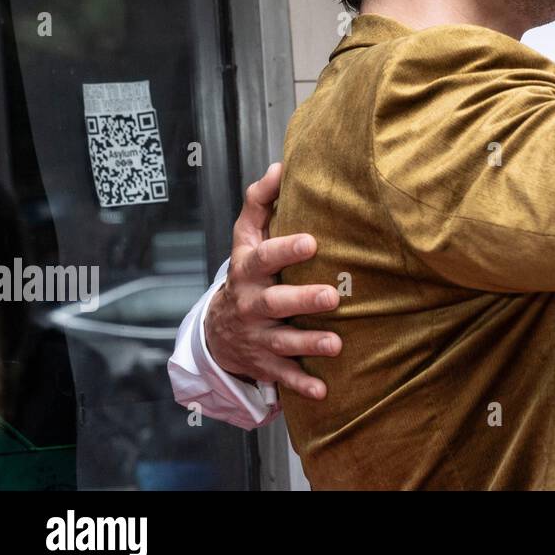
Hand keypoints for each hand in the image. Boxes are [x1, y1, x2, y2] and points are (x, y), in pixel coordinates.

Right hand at [205, 162, 340, 399]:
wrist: (218, 329)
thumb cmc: (248, 270)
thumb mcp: (247, 236)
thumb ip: (261, 200)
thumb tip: (283, 164)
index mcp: (249, 270)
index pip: (265, 256)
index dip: (285, 248)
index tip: (311, 240)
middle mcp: (253, 304)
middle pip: (276, 302)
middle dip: (302, 299)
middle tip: (331, 296)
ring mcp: (258, 336)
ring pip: (283, 341)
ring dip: (309, 343)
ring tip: (336, 344)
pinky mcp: (267, 362)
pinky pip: (284, 376)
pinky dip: (302, 385)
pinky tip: (323, 390)